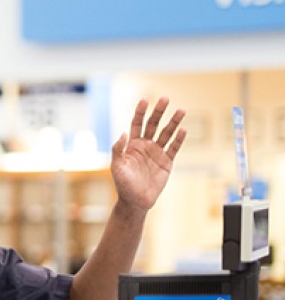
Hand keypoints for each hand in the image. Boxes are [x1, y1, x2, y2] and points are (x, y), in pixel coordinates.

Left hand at [111, 97, 185, 211]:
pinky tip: (183, 130)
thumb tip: (122, 133)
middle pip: (153, 124)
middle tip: (165, 99)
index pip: (136, 123)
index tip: (144, 100)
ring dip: (174, 122)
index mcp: (132, 145)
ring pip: (166, 133)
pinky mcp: (167, 162)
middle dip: (159, 111)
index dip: (140, 112)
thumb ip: (118, 150)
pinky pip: (174, 148)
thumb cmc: (123, 184)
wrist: (136, 201)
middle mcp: (145, 145)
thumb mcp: (116, 167)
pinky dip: (179, 139)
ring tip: (181, 110)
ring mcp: (157, 153)